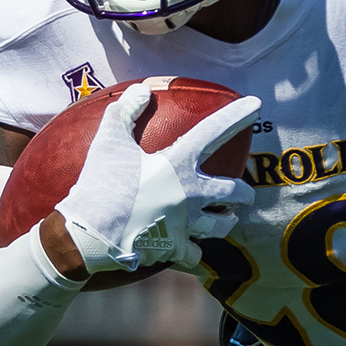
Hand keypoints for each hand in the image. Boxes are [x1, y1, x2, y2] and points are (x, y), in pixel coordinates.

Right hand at [54, 84, 258, 273]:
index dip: (236, 115)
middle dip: (243, 193)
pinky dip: (193, 253)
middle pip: (234, 192)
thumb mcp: (108, 142)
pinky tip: (191, 252)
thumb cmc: (99, 185)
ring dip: (225, 221)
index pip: (215, 131)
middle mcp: (192, 194)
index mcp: (179, 164)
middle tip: (243, 194)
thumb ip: (125, 112)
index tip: (256, 104)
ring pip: (221, 226)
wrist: (88, 235)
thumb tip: (142, 90)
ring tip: (226, 220)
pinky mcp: (175, 250)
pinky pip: (194, 255)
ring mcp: (186, 225)